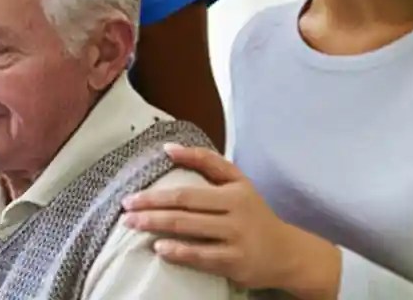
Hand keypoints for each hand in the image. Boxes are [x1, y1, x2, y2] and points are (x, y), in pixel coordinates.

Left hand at [120, 144, 339, 297]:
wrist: (287, 253)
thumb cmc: (253, 212)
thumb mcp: (237, 182)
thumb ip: (206, 161)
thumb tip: (168, 148)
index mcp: (234, 193)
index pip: (187, 192)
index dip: (156, 194)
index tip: (130, 197)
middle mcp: (236, 215)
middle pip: (184, 210)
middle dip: (150, 210)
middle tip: (125, 212)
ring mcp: (237, 241)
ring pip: (191, 232)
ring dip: (158, 228)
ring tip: (133, 226)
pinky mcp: (237, 264)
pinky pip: (203, 258)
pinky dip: (179, 253)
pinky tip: (159, 249)